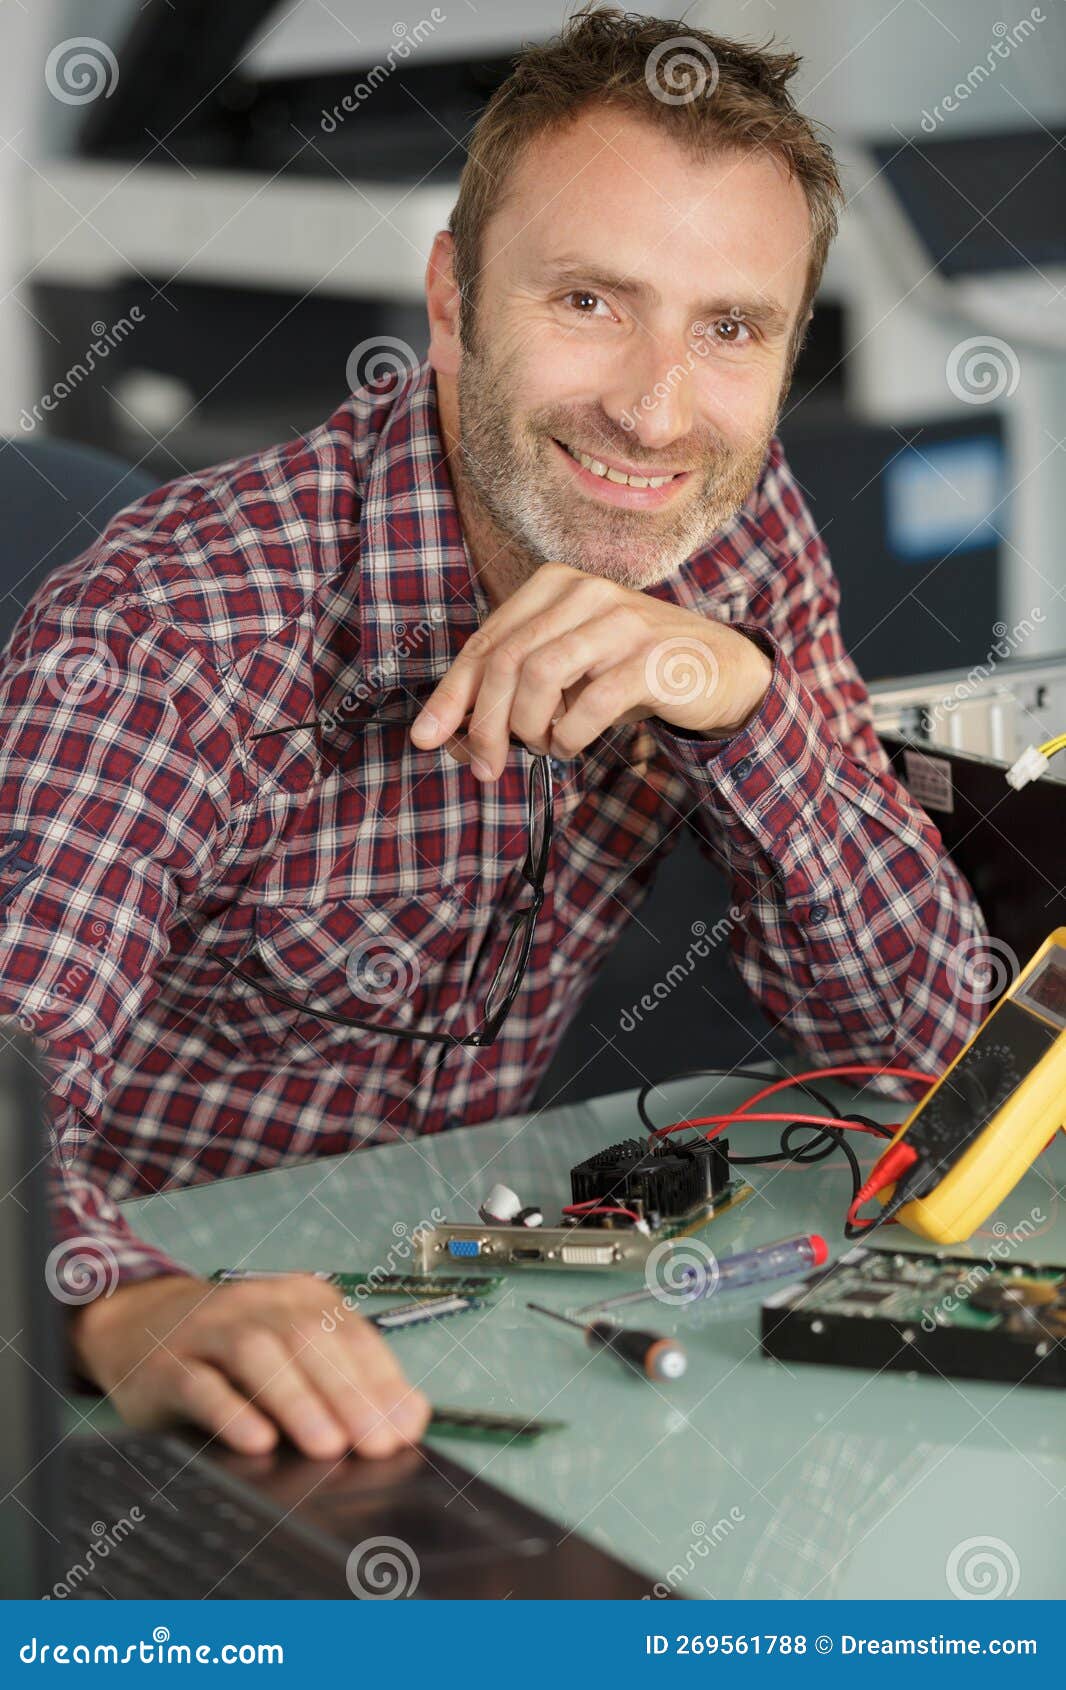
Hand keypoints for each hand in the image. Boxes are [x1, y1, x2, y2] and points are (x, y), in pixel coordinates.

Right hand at [69, 1273, 430, 1459]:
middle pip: (309, 1339)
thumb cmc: (231, 1352)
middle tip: (375, 1444)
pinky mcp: (166, 1366)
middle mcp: (257, 1304)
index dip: (381, 1381)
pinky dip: (231, 1411)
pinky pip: (199, 1384)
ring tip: (328, 1446)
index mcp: (300, 1298)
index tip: (404, 1428)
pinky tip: (258, 1440)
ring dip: (298, 1400)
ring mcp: (208, 1330)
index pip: (350, 1333)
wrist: (137, 1326)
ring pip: (257, 1353)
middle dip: (348, 1394)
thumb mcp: (295, 1354)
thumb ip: (352, 1380)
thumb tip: (411, 1419)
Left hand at [410, 562, 771, 777]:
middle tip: (487, 766)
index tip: (428, 738)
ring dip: (529, 727)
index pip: (487, 643)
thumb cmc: (633, 670)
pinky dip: (570, 735)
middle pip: (507, 660)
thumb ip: (518, 682)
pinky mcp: (652, 658)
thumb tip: (458, 730)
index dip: (452, 696)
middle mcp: (585, 593)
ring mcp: (621, 622)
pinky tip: (571, 746)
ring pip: (541, 674)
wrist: (721, 670)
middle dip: (485, 723)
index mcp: (555, 585)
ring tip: (541, 748)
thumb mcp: (571, 665)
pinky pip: (592, 702)